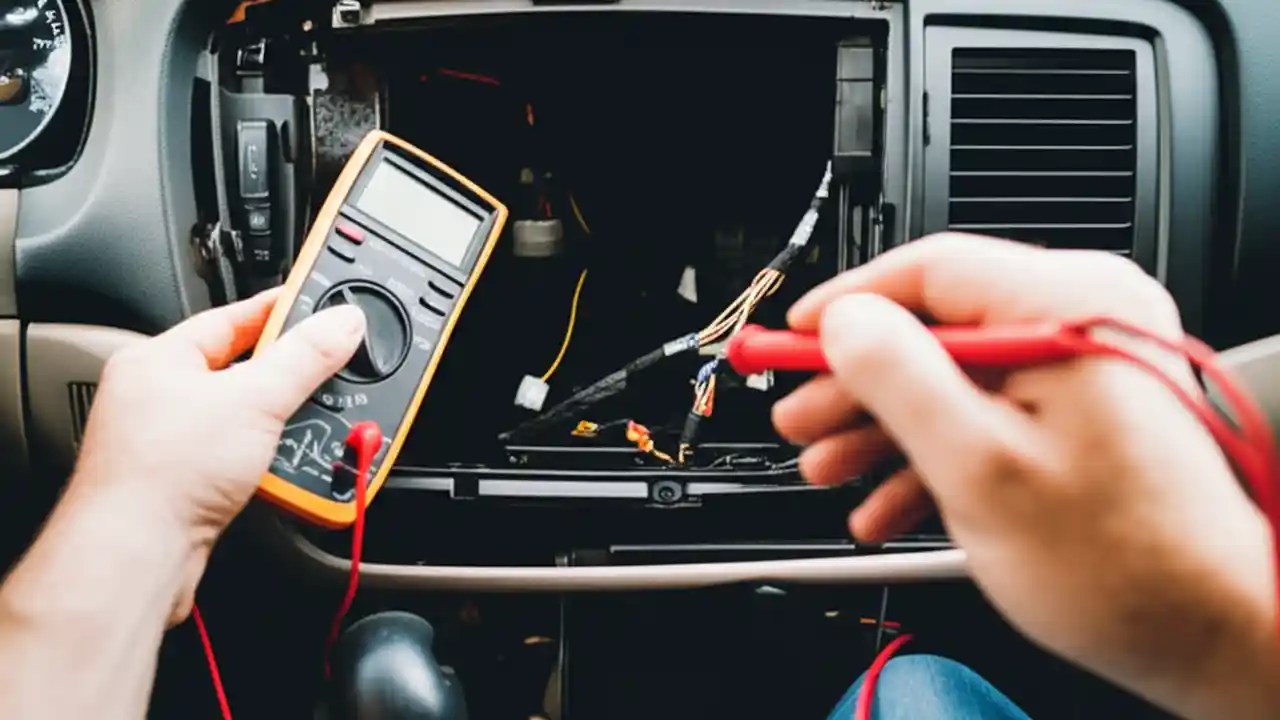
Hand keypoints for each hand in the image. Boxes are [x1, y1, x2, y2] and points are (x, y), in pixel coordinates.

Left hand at [69, 289, 363, 620]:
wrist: (136, 556)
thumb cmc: (161, 476)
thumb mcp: (254, 401)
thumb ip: (305, 358)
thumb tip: (340, 322)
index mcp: (160, 359)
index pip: (233, 317)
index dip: (280, 311)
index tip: (321, 308)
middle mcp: (159, 398)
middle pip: (243, 372)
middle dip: (288, 380)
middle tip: (328, 375)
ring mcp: (171, 444)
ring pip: (244, 420)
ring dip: (282, 427)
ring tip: (310, 428)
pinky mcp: (186, 484)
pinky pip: (241, 460)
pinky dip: (270, 463)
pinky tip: (287, 469)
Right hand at [773, 234, 1279, 718]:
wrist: (1203, 632)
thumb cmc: (1118, 563)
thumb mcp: (977, 465)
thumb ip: (899, 379)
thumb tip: (845, 322)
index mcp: (1069, 307)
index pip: (931, 270)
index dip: (847, 304)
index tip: (791, 337)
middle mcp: (1085, 320)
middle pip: (937, 327)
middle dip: (858, 383)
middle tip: (800, 417)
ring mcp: (1086, 368)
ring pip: (955, 377)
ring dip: (884, 427)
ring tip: (829, 467)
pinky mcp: (1083, 413)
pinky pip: (989, 413)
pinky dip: (933, 454)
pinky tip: (885, 502)